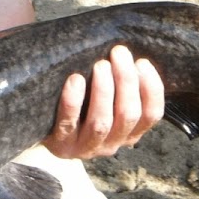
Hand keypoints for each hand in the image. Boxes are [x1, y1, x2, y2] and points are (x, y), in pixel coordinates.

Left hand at [43, 45, 163, 158]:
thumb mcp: (108, 100)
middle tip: (119, 52)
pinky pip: (68, 123)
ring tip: (100, 65)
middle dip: (127, 80)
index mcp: (130, 133)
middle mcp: (113, 143)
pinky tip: (75, 79)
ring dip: (104, 90)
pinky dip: (73, 100)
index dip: (151, 88)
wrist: (45, 128)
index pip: (152, 114)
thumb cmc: (83, 105)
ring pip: (102, 122)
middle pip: (128, 114)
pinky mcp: (62, 144)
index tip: (141, 61)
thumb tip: (130, 51)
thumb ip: (121, 83)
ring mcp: (87, 146)